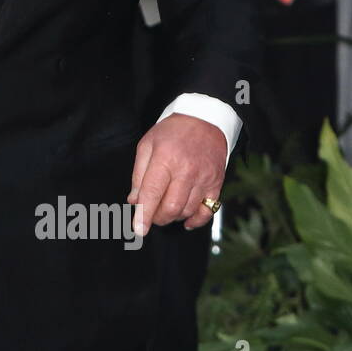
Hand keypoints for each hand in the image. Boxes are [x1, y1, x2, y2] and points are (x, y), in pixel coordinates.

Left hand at [127, 112, 225, 235]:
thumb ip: (138, 174)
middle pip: (171, 207)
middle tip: (151, 214)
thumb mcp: (147, 145)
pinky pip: (208, 210)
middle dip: (157, 217)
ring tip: (165, 209)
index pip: (152, 193)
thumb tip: (134, 201)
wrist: (205, 119)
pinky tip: (185, 221)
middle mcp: (186, 171)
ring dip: (173, 217)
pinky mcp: (216, 183)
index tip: (138, 230)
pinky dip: (196, 221)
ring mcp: (204, 178)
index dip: (144, 214)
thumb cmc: (171, 132)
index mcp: (165, 159)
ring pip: (187, 210)